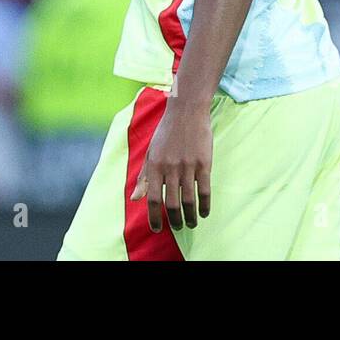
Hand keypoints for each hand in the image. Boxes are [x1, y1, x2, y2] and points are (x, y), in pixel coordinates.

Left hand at [131, 101, 211, 232]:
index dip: (154, 217)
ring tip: (191, 224)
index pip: (153, 199)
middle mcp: (170, 168)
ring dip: (190, 217)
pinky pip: (204, 190)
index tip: (157, 229)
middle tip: (177, 228)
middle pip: (172, 204)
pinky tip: (204, 212)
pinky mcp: (204, 163)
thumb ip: (143, 177)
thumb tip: (135, 199)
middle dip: (174, 221)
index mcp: (154, 166)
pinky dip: (204, 205)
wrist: (187, 110)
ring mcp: (188, 166)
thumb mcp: (151, 152)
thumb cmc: (167, 132)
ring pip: (189, 200)